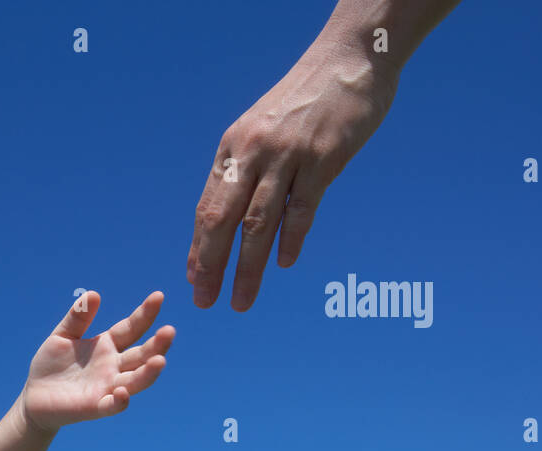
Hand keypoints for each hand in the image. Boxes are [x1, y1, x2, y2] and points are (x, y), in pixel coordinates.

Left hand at [21, 290, 173, 432]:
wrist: (34, 396)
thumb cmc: (51, 365)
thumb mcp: (62, 335)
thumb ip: (77, 318)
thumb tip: (93, 294)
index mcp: (108, 346)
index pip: (132, 328)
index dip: (145, 314)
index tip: (158, 296)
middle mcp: (114, 367)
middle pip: (142, 355)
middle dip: (157, 344)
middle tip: (169, 331)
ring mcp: (107, 387)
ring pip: (136, 381)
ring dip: (149, 372)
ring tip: (160, 361)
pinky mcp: (95, 407)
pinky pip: (112, 406)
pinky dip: (120, 401)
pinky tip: (122, 392)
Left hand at [187, 50, 399, 310]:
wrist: (348, 58)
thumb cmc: (304, 101)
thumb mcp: (261, 129)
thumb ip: (246, 169)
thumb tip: (231, 218)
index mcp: (233, 149)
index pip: (207, 208)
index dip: (198, 247)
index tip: (193, 279)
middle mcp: (253, 153)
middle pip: (223, 220)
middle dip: (210, 266)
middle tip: (204, 301)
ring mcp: (287, 156)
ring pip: (258, 223)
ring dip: (248, 267)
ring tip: (240, 301)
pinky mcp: (323, 158)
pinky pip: (302, 207)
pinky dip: (291, 238)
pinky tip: (283, 263)